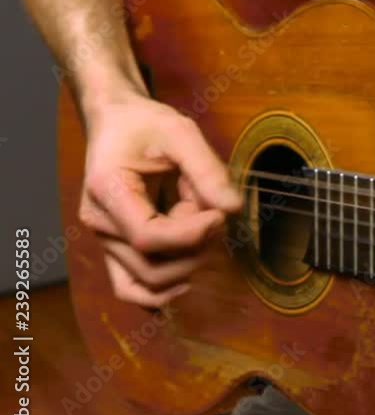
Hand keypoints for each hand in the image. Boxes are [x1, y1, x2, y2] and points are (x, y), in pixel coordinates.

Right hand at [78, 92, 241, 305]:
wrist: (118, 123)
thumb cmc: (146, 125)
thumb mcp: (181, 133)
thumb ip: (208, 170)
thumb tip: (233, 209)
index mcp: (108, 189)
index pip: (149, 236)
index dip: (192, 234)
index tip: (220, 214)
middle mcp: (100, 223)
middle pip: (152, 267)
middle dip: (196, 249)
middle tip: (215, 214)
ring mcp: (106, 240)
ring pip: (148, 282)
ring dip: (188, 261)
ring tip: (200, 224)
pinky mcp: (118, 249)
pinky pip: (134, 288)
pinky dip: (165, 290)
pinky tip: (193, 267)